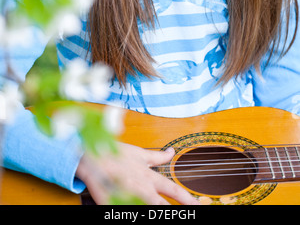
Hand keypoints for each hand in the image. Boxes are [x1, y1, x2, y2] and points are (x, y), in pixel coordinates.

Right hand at [76, 142, 198, 204]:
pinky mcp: (113, 203)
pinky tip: (130, 209)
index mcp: (149, 177)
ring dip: (156, 209)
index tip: (199, 206)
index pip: (173, 189)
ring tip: (164, 211)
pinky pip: (124, 209)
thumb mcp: (138, 153)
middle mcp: (142, 188)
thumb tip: (172, 152)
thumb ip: (157, 156)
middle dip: (176, 212)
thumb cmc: (114, 153)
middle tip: (191, 212)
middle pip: (163, 206)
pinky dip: (129, 209)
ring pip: (147, 209)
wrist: (91, 154)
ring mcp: (128, 196)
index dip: (188, 199)